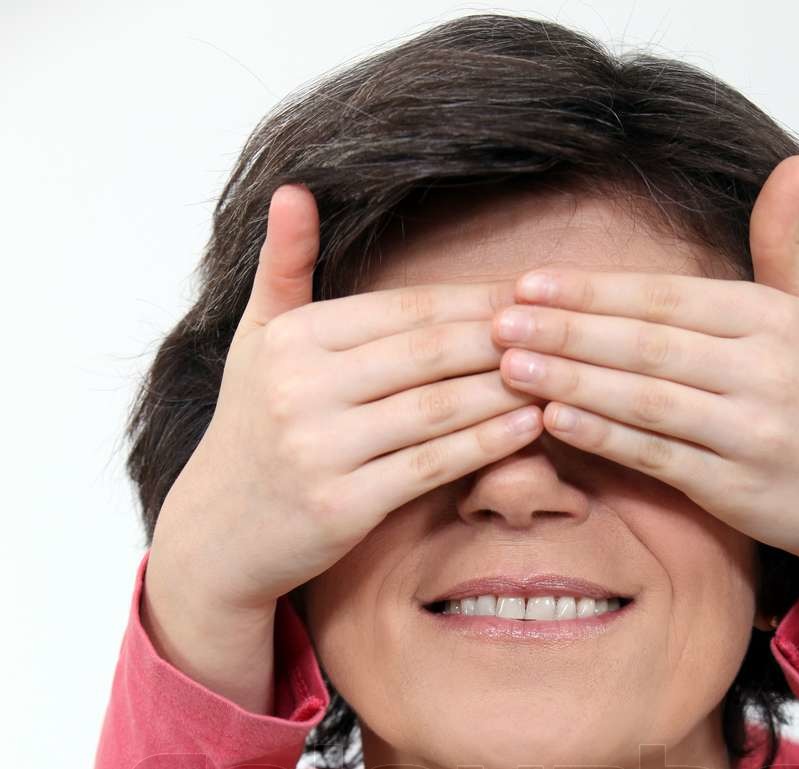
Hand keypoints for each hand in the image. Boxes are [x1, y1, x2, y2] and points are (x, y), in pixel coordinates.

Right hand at [150, 183, 544, 618]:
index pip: (404, 308)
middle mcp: (303, 389)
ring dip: (504, 390)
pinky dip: (486, 444)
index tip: (532, 291)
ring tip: (559, 373)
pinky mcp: (344, 506)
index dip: (473, 300)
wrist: (220, 533)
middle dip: (501, 339)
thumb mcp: (257, 341)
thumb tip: (293, 189)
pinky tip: (529, 426)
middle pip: (427, 353)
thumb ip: (283, 266)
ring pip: (437, 408)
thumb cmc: (253, 431)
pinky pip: (431, 466)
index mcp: (294, 340)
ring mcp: (322, 450)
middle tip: (562, 328)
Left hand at [490, 155, 798, 576]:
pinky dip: (603, 437)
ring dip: (572, 380)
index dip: (596, 290)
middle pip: (648, 345)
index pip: (667, 298)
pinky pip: (656, 457)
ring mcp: (748, 434)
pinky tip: (554, 419)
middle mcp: (763, 373)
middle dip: (568, 330)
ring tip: (509, 365)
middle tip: (498, 319)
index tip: (531, 281)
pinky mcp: (733, 489)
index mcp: (773, 321)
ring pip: (645, 400)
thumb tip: (791, 166)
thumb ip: (785, 245)